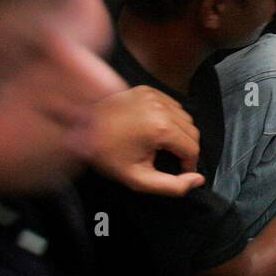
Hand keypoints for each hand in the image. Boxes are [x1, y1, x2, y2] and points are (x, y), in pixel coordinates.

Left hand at [89, 86, 204, 195]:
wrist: (77, 126)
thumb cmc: (106, 154)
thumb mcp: (137, 179)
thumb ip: (172, 186)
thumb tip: (197, 179)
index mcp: (161, 128)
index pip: (193, 149)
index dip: (188, 165)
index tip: (177, 172)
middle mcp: (162, 107)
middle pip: (192, 132)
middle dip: (185, 149)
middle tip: (169, 160)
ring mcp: (154, 95)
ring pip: (185, 117)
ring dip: (180, 133)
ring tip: (162, 145)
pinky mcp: (147, 89)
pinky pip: (172, 105)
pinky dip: (171, 118)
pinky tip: (155, 129)